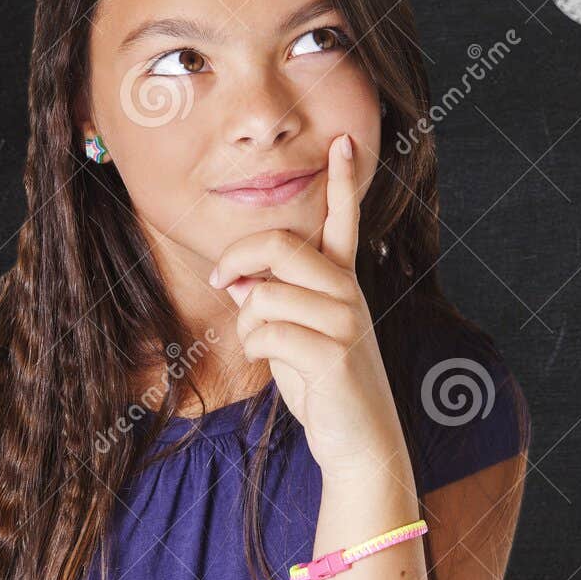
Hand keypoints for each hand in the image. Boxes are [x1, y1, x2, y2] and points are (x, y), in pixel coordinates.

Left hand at [209, 134, 409, 484]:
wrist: (359, 439)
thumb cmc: (323, 383)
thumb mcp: (292, 333)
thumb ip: (270, 298)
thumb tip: (238, 280)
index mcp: (343, 280)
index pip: (345, 219)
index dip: (342, 179)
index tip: (342, 139)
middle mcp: (349, 291)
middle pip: (279, 245)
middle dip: (237, 259)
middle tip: (221, 281)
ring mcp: (345, 320)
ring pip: (263, 295)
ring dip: (248, 324)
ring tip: (269, 346)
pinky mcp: (333, 352)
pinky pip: (266, 332)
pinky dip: (257, 348)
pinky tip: (279, 365)